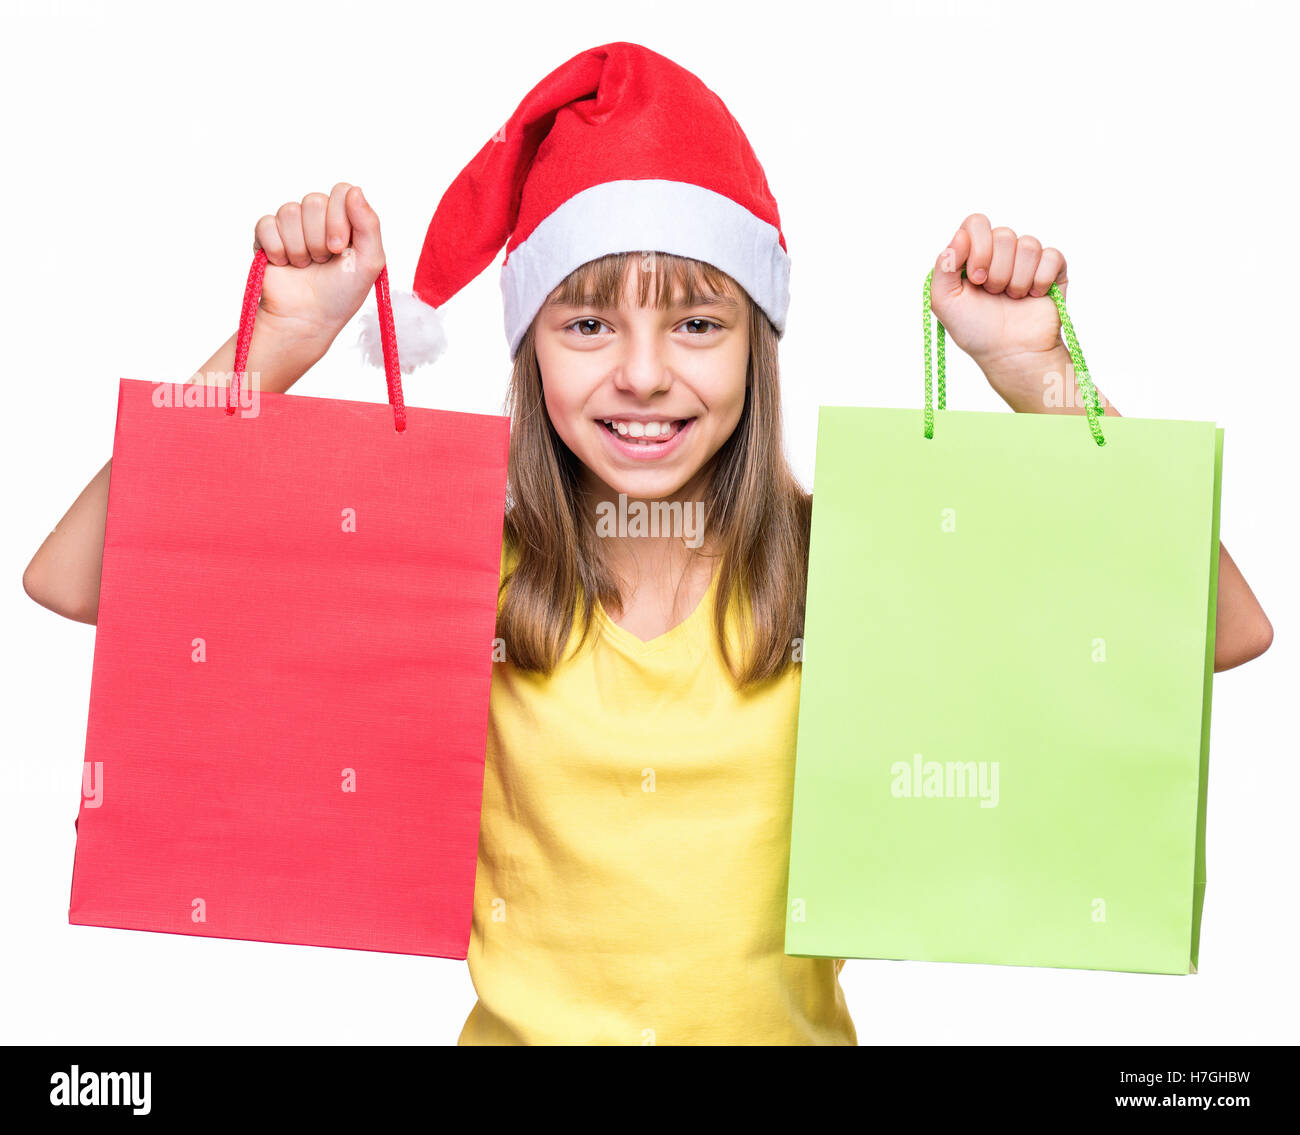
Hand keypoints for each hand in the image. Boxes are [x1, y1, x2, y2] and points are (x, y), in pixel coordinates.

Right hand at [252, 183, 385, 346]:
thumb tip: (356, 189)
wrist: (308, 319)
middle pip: (314, 200)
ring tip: (305, 265)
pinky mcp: (267, 235)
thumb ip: (369, 225)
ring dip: (299, 247)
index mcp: (345, 219)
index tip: (339, 248)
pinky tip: (285, 264)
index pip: (341, 191)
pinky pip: (266, 224)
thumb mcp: (369, 262)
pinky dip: (277, 250)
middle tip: (323, 260)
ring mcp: (291, 225)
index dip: (339, 218)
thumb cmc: (341, 294)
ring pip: (289, 211)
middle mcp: (318, 217)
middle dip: (319, 238)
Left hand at [929, 214, 1069, 395]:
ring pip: (1028, 245)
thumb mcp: (945, 302)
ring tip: (1012, 298)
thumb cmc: (976, 330)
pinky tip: (1033, 297)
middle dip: (997, 271)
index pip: (976, 223)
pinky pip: (1051, 255)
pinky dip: (1040, 281)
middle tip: (993, 293)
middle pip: (1003, 234)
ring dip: (1017, 280)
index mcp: (973, 254)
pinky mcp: (1052, 268)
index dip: (978, 247)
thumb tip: (960, 236)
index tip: (975, 278)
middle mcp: (1000, 252)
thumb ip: (943, 267)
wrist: (1010, 353)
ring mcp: (1027, 259)